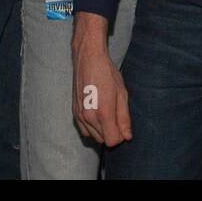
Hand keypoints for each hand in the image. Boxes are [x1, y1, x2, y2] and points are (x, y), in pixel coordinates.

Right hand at [72, 13, 131, 145]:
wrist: (88, 59)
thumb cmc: (107, 73)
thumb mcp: (122, 94)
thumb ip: (124, 118)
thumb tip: (127, 136)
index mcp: (103, 112)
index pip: (112, 141)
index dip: (120, 136)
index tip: (123, 125)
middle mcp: (88, 117)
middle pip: (103, 140)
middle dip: (111, 132)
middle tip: (116, 115)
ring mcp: (79, 115)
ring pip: (93, 137)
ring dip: (102, 130)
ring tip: (106, 112)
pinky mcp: (74, 112)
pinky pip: (84, 130)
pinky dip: (92, 127)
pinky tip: (97, 113)